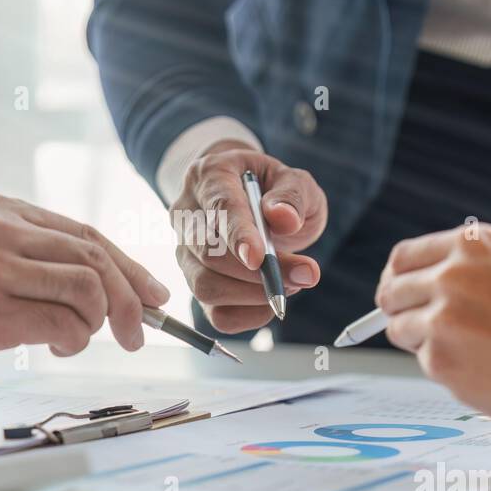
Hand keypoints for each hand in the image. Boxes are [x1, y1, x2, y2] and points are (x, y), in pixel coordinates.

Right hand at [0, 195, 169, 385]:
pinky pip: (64, 321)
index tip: (153, 295)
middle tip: (138, 334)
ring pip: (88, 286)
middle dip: (130, 299)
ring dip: (99, 322)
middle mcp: (3, 229)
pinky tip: (56, 347)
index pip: (85, 233)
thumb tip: (104, 289)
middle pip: (95, 256)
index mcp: (4, 210)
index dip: (128, 266)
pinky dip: (74, 339)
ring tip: (79, 341)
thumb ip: (32, 258)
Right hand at [171, 140, 327, 332]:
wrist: (251, 200)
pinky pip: (215, 314)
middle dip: (258, 274)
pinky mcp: (195, 282)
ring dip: (253, 294)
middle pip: (209, 254)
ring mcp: (185, 251)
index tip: (259, 259)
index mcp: (210, 176)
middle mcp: (187, 214)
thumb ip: (292, 195)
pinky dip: (249, 315)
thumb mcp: (292, 180)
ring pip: (205, 287)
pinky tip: (269, 300)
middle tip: (304, 274)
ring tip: (288, 282)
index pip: (219, 209)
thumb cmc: (270, 190)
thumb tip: (285, 220)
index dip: (238, 236)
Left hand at [376, 225, 490, 450]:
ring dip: (427, 345)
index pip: (404, 257)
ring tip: (480, 353)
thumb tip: (415, 289)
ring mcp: (442, 315)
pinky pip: (426, 364)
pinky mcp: (439, 358)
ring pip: (402, 331)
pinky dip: (451, 372)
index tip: (401, 296)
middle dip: (399, 313)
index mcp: (474, 244)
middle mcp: (452, 272)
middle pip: (390, 293)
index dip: (398, 279)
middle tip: (421, 332)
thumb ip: (470, 275)